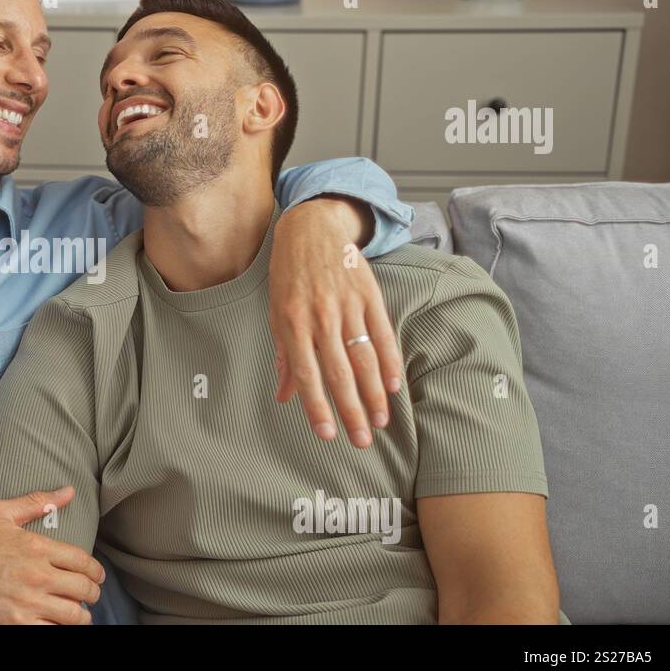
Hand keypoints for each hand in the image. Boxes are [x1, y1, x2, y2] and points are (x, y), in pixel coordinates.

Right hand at [0, 486, 104, 623]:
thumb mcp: (0, 512)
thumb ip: (37, 502)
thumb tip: (67, 492)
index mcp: (37, 548)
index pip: (84, 562)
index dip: (95, 571)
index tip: (95, 576)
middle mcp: (37, 577)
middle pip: (84, 590)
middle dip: (92, 593)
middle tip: (89, 595)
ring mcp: (27, 603)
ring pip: (74, 616)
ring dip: (81, 615)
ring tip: (77, 613)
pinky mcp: (15, 624)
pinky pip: (52, 632)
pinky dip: (59, 629)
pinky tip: (56, 623)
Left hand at [269, 197, 403, 447]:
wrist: (311, 228)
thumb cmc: (289, 276)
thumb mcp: (276, 313)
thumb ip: (284, 357)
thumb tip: (285, 397)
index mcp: (292, 325)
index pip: (307, 376)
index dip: (318, 408)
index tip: (328, 435)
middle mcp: (321, 318)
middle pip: (340, 374)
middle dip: (352, 411)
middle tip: (362, 442)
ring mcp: (347, 307)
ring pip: (364, 359)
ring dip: (374, 394)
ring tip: (380, 421)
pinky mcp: (369, 296)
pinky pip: (382, 335)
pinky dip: (389, 362)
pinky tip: (393, 387)